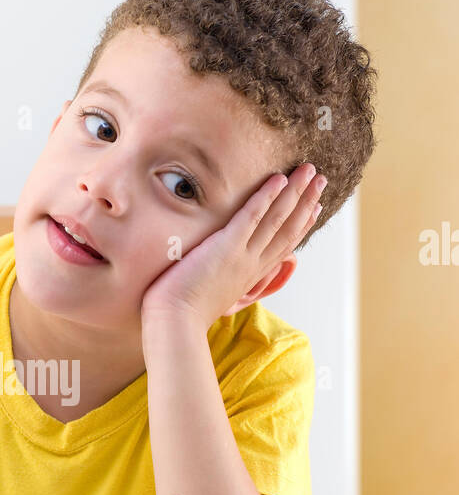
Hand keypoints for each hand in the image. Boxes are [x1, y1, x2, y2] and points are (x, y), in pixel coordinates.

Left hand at [140, 162, 325, 331]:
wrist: (174, 324)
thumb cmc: (183, 314)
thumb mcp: (210, 296)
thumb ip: (219, 282)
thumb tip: (213, 277)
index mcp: (250, 276)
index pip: (282, 245)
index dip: (300, 224)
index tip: (314, 207)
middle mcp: (253, 265)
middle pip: (288, 228)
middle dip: (306, 201)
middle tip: (321, 179)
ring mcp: (242, 257)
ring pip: (277, 219)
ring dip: (295, 192)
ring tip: (310, 170)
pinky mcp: (226, 248)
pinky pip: (252, 217)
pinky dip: (266, 197)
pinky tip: (279, 179)